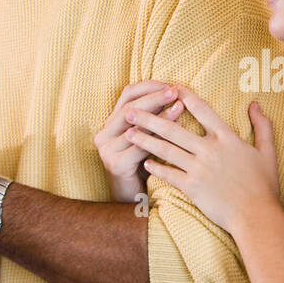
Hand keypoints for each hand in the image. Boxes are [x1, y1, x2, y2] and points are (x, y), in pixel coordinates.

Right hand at [94, 81, 185, 202]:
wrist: (131, 198)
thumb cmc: (143, 165)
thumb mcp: (146, 138)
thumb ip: (153, 119)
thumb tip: (177, 95)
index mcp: (110, 122)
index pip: (127, 94)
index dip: (148, 86)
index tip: (170, 84)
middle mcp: (104, 133)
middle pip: (130, 107)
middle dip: (155, 98)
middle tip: (175, 92)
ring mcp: (107, 149)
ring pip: (136, 127)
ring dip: (160, 116)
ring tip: (179, 108)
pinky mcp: (115, 164)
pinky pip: (140, 148)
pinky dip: (158, 138)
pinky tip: (176, 133)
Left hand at [125, 84, 280, 234]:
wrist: (256, 215)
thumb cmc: (263, 185)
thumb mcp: (267, 152)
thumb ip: (262, 126)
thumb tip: (256, 104)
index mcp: (227, 138)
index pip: (203, 110)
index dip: (185, 97)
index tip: (171, 88)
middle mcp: (210, 150)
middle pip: (174, 128)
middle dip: (150, 118)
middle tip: (130, 111)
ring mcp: (199, 168)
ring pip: (166, 150)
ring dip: (145, 140)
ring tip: (129, 133)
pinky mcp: (192, 187)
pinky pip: (169, 174)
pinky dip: (155, 168)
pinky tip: (145, 163)